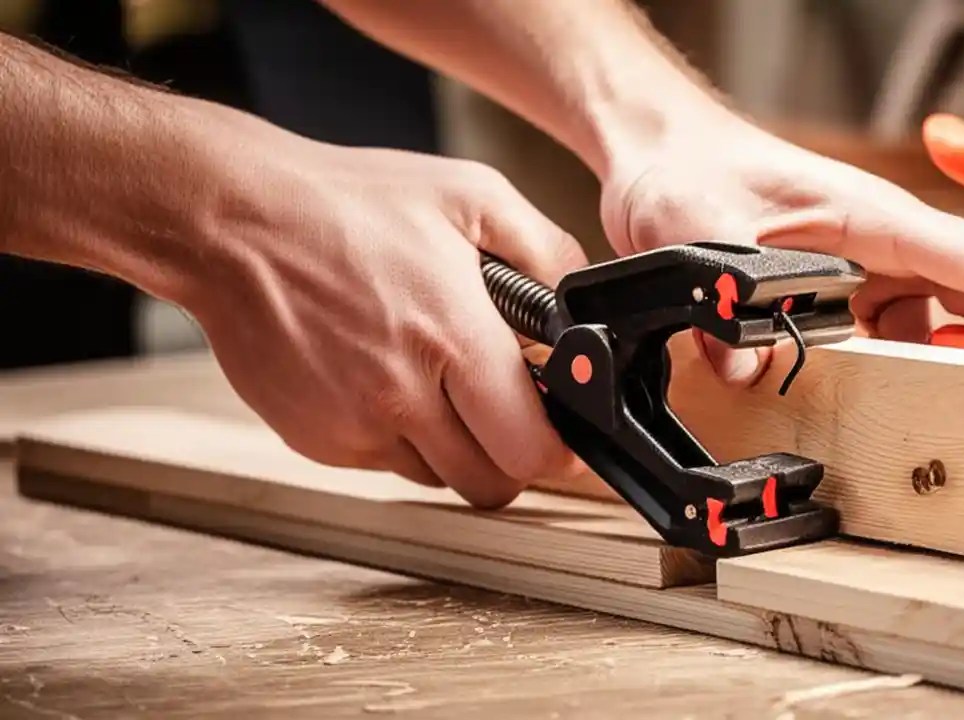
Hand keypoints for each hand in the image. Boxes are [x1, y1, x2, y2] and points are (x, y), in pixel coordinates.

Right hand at [185, 135, 585, 507]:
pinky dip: (402, 437)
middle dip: (513, 454)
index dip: (558, 445)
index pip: (532, 448)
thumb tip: (586, 305)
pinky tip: (388, 378)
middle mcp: (403, 396)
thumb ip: (548, 252)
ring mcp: (354, 427)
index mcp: (453, 338)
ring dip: (456, 448)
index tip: (559, 425)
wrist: (233, 223)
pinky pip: (387, 465)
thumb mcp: (472, 196)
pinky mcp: (318, 441)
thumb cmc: (353, 203)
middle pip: (492, 482)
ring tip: (439, 381)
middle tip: (508, 409)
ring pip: (441, 479)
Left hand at [600, 112, 963, 383]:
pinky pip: (887, 346)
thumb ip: (729, 302)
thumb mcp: (701, 231)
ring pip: (938, 336)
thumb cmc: (693, 166)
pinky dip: (895, 381)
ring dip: (950, 381)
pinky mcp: (840, 298)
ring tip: (956, 431)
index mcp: (879, 220)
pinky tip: (879, 411)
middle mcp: (885, 249)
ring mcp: (866, 275)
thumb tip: (751, 372)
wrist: (661, 155)